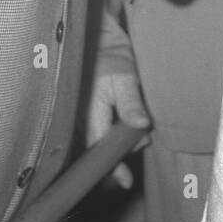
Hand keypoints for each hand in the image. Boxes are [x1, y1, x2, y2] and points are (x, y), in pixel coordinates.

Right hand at [87, 58, 149, 188]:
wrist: (98, 41)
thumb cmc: (111, 57)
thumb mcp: (125, 79)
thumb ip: (131, 103)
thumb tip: (142, 126)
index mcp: (88, 112)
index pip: (98, 148)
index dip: (111, 166)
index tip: (125, 180)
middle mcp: (80, 118)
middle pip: (102, 148)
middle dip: (124, 146)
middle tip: (142, 130)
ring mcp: (81, 117)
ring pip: (102, 141)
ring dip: (120, 138)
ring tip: (133, 118)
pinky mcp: (85, 114)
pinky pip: (99, 132)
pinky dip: (113, 131)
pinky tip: (122, 120)